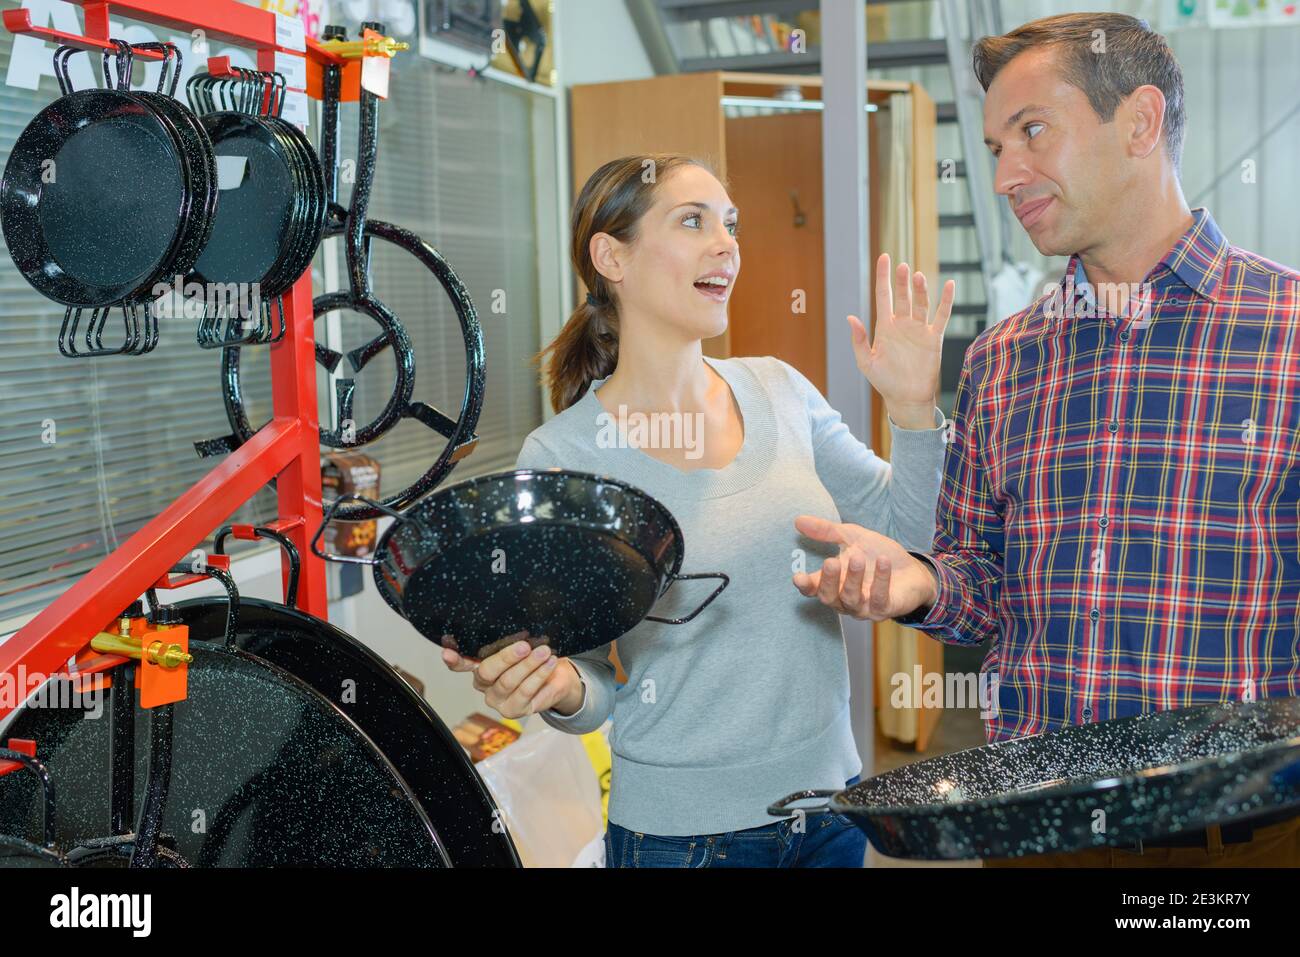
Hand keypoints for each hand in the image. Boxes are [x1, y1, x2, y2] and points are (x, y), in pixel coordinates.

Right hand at [441, 638, 582, 718]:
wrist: (557, 678)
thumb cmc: (533, 657)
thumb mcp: (521, 645)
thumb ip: (509, 640)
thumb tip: (511, 627)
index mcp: (479, 666)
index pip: (459, 664)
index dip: (453, 659)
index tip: (447, 652)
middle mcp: (484, 685)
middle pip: (488, 672)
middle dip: (508, 657)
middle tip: (526, 646)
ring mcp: (498, 700)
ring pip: (509, 682)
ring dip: (529, 665)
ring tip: (545, 652)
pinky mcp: (514, 711)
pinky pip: (526, 693)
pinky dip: (540, 676)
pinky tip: (550, 664)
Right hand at [791, 515, 937, 620]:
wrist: (912, 569)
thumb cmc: (877, 554)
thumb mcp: (853, 537)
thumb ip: (827, 531)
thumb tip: (798, 520)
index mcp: (833, 583)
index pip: (814, 589)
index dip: (805, 585)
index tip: (798, 577)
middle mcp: (845, 599)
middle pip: (829, 597)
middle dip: (828, 580)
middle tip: (831, 561)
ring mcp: (864, 607)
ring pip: (851, 599)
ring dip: (853, 578)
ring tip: (858, 557)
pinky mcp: (885, 609)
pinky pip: (879, 598)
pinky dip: (880, 579)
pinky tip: (883, 561)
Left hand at [846, 254, 953, 425]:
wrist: (906, 398)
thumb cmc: (884, 382)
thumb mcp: (866, 362)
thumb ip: (859, 340)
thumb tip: (850, 318)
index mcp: (885, 327)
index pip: (883, 296)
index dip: (883, 277)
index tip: (884, 258)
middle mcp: (902, 324)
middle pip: (903, 296)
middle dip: (901, 281)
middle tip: (901, 266)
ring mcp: (919, 330)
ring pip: (921, 303)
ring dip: (920, 290)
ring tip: (917, 276)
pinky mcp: (934, 338)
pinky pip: (942, 316)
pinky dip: (946, 301)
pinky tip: (949, 286)